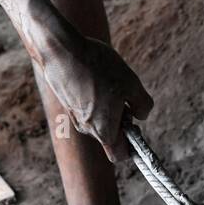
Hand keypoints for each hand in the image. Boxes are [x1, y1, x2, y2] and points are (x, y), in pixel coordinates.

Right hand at [35, 30, 152, 161]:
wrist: (61, 49)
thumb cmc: (98, 67)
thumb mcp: (132, 84)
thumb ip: (142, 105)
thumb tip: (140, 115)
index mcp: (103, 130)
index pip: (119, 155)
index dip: (132, 146)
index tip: (136, 127)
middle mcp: (86, 129)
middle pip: (110, 135)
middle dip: (121, 119)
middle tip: (124, 94)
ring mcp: (74, 116)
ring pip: (98, 119)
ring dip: (108, 106)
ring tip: (108, 81)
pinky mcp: (67, 102)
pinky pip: (87, 107)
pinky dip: (95, 97)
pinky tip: (95, 75)